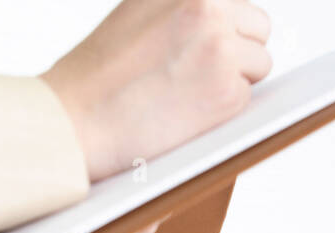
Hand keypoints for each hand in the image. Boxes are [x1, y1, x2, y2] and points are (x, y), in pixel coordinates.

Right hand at [40, 0, 271, 182]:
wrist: (75, 118)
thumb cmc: (97, 74)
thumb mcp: (140, 10)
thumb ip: (182, 8)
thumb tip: (223, 13)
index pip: (237, 0)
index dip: (224, 26)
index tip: (206, 47)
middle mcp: (208, 4)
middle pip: (258, 27)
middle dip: (235, 50)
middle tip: (192, 72)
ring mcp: (221, 46)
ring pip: (259, 63)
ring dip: (232, 80)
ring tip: (186, 92)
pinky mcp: (228, 90)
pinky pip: (247, 97)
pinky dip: (222, 109)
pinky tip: (185, 111)